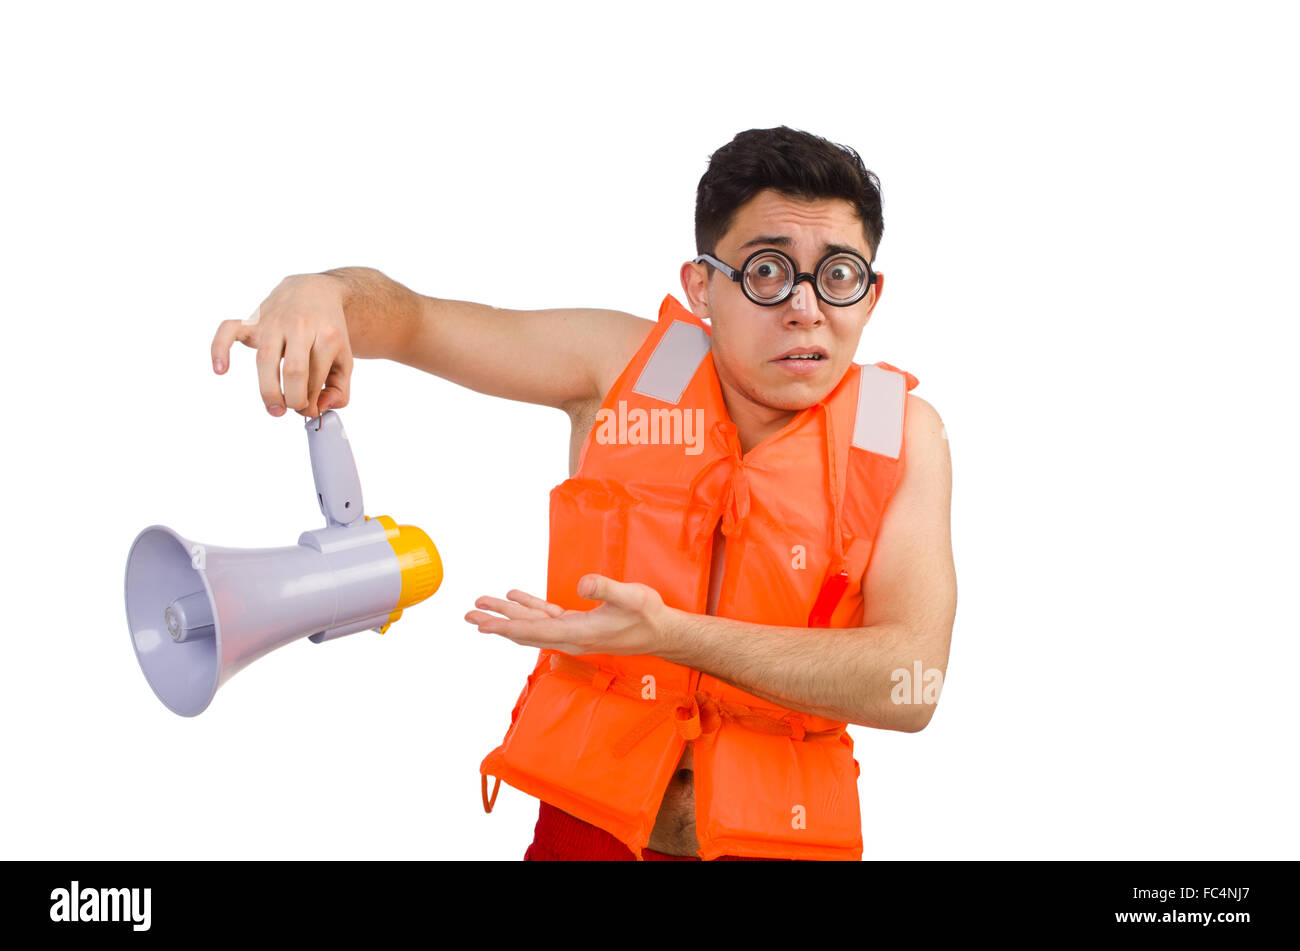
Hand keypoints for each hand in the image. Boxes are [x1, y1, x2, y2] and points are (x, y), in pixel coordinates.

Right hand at [211, 273, 352, 417]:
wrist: (314, 291)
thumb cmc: (327, 330)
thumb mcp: (345, 358)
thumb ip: (340, 390)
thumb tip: (321, 408)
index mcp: (327, 336)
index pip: (315, 378)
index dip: (310, 402)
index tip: (308, 410)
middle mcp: (300, 327)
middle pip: (293, 370)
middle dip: (292, 398)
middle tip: (290, 411)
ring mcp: (274, 322)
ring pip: (265, 359)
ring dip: (268, 390)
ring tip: (274, 408)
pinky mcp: (253, 320)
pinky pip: (229, 330)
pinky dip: (220, 348)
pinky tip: (220, 370)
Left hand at [464, 575, 671, 656]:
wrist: (662, 632)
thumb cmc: (648, 616)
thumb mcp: (630, 596)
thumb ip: (605, 588)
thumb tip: (582, 583)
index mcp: (579, 633)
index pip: (534, 630)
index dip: (506, 625)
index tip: (482, 623)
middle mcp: (571, 637)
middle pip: (525, 631)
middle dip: (496, 622)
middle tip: (470, 614)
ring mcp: (573, 632)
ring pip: (532, 624)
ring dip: (508, 614)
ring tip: (484, 604)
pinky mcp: (579, 626)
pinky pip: (547, 618)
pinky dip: (530, 608)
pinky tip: (517, 597)